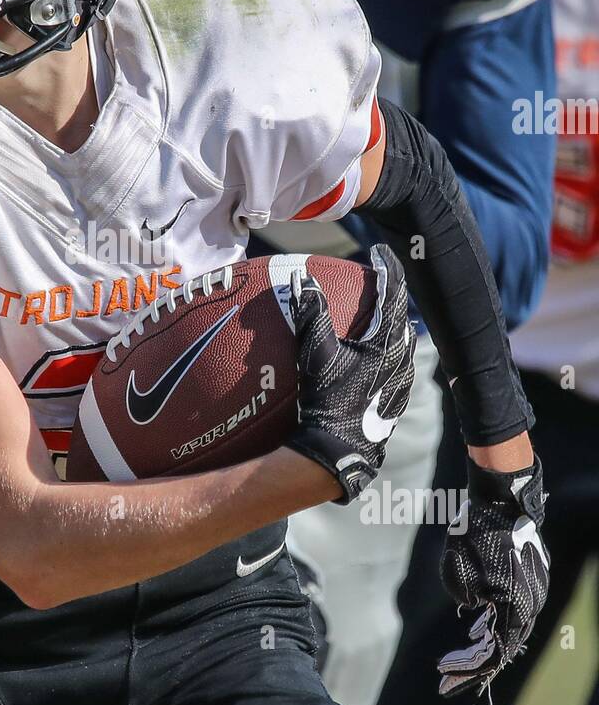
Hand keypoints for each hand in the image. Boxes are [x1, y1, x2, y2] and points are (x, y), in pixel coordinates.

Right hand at [286, 243, 416, 503]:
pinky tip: (367, 363)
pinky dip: (384, 356)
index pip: (394, 294)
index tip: (379, 251)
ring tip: (374, 321)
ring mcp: (400, 385)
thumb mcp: (315, 355)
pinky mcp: (393, 404)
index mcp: (387, 344)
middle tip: (377, 285)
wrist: (337, 453)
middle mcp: (401, 362)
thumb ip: (311, 315)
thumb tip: (304, 281)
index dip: (387, 268)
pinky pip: (394, 369)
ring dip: (390, 328)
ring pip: (401, 346)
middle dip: (392, 299)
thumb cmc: (326, 402)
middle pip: (402, 318)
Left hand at [437, 456, 549, 698]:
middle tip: (448, 678)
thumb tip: (474, 610)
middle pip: (505, 645)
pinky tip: (480, 627)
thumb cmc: (475, 529)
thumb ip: (463, 594)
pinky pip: (517, 610)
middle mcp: (532, 600)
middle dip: (476, 664)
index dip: (469, 668)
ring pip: (513, 628)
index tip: (444, 676)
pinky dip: (498, 622)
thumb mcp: (455, 564)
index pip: (494, 652)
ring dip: (487, 644)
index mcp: (516, 603)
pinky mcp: (533, 578)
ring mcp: (536, 589)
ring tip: (461, 659)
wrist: (503, 497)